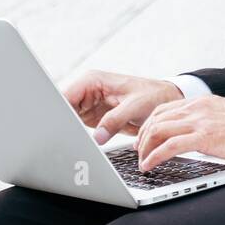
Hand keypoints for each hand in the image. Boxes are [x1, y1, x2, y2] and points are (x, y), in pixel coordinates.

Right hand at [61, 69, 183, 145]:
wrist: (166, 101)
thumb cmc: (154, 95)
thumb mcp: (135, 106)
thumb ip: (114, 120)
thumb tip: (97, 136)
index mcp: (92, 80)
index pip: (65, 96)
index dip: (58, 113)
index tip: (58, 128)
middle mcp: (86, 91)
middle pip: (63, 110)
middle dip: (62, 125)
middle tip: (63, 141)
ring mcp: (88, 105)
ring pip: (68, 121)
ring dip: (69, 132)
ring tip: (72, 144)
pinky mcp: (92, 118)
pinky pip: (78, 128)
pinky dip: (77, 137)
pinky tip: (80, 144)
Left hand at [135, 95, 224, 169]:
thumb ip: (210, 122)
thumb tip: (199, 137)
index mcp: (204, 101)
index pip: (166, 108)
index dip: (150, 124)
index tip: (145, 137)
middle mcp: (199, 107)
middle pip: (157, 118)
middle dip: (143, 136)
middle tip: (138, 151)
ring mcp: (201, 121)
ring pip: (159, 130)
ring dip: (145, 148)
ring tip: (141, 161)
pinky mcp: (206, 137)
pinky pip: (170, 146)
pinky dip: (154, 156)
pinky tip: (149, 165)